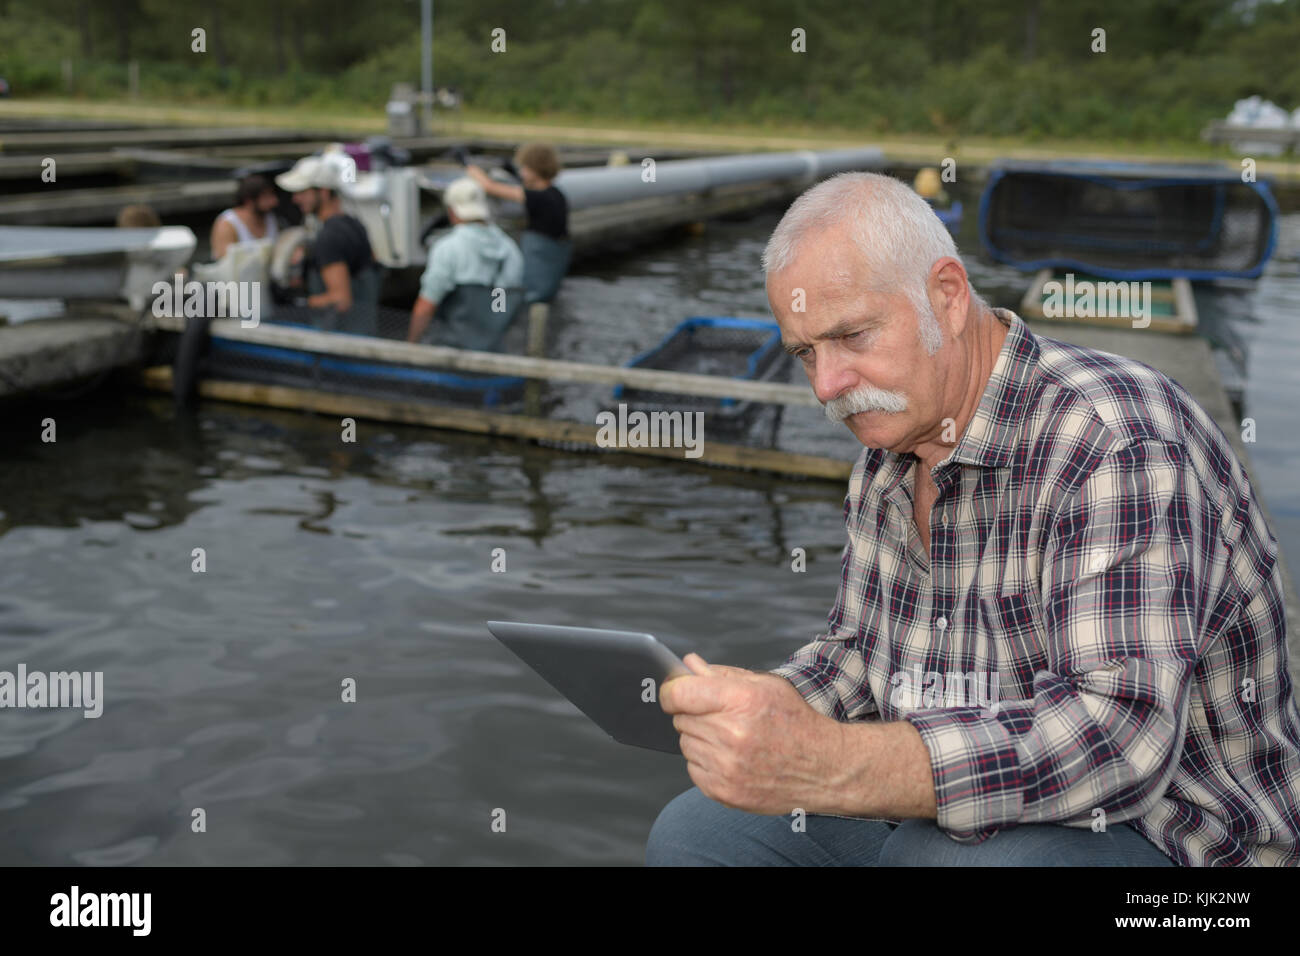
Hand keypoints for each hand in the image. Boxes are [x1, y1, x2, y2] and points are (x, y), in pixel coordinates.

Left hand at [659, 653, 847, 815]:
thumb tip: (688, 664)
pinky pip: (693, 769)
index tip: (675, 693)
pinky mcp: (724, 791)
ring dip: (700, 739)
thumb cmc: (795, 722)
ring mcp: (727, 766)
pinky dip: (706, 762)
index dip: (672, 691)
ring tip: (732, 739)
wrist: (823, 768)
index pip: (679, 693)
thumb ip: (722, 674)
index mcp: (741, 700)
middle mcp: (732, 733)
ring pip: (685, 743)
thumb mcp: (765, 686)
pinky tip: (732, 758)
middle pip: (681, 718)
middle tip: (722, 717)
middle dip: (695, 714)